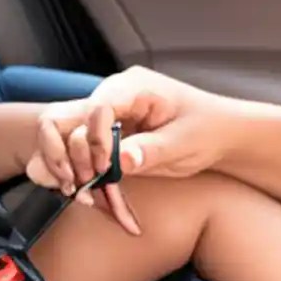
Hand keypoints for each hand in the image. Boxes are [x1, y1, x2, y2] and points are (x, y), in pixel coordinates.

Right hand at [26, 68, 232, 233]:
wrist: (219, 133)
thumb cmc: (207, 130)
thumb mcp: (185, 142)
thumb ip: (152, 150)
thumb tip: (122, 161)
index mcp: (133, 88)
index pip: (95, 108)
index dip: (94, 141)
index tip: (106, 169)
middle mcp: (112, 96)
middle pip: (63, 118)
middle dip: (66, 155)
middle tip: (81, 187)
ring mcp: (105, 115)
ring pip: (61, 135)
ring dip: (65, 165)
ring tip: (81, 192)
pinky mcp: (103, 135)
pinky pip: (75, 150)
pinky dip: (74, 170)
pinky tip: (85, 191)